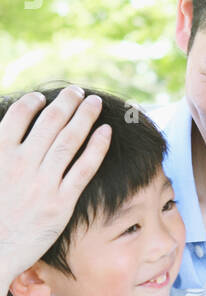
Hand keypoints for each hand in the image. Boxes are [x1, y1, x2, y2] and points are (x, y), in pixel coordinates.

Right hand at [0, 88, 110, 280]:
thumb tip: (5, 134)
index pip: (19, 116)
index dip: (33, 103)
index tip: (42, 98)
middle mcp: (21, 164)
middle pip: (50, 122)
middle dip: (66, 103)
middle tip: (77, 92)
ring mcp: (42, 183)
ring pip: (69, 140)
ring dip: (85, 116)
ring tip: (94, 103)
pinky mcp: (60, 203)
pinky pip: (84, 168)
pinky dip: (97, 147)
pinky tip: (106, 132)